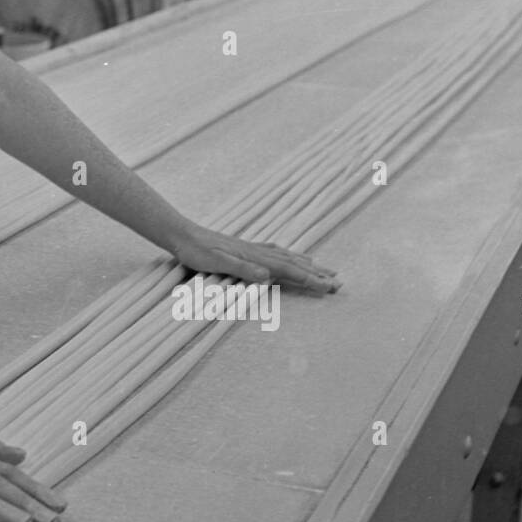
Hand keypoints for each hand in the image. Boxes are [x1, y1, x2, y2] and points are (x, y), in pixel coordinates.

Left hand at [170, 224, 339, 294]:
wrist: (183, 234)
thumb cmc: (196, 251)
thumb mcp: (216, 262)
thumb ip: (242, 269)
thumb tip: (268, 275)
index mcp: (254, 257)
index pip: (289, 270)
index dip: (310, 279)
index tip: (329, 287)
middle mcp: (258, 251)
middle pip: (295, 263)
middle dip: (317, 274)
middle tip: (339, 283)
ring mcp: (253, 249)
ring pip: (288, 257)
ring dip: (308, 264)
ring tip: (325, 269)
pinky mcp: (245, 248)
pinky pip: (276, 253)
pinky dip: (290, 256)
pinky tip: (292, 256)